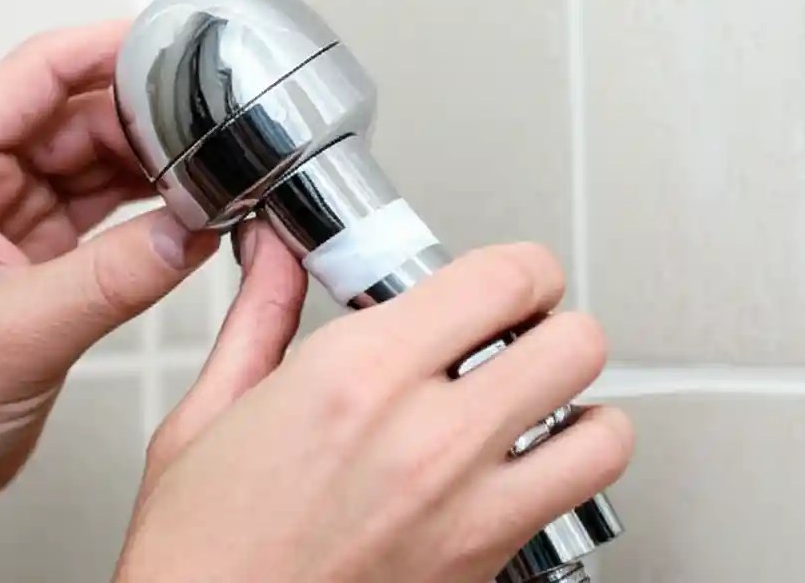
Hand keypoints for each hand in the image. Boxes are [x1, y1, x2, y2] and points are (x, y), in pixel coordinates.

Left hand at [0, 22, 220, 581]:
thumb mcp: (24, 329)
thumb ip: (120, 272)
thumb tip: (197, 225)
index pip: (35, 74)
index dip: (110, 50)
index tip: (178, 44)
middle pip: (76, 113)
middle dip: (150, 119)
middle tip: (220, 129)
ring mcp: (5, 216)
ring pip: (97, 162)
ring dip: (155, 166)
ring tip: (216, 170)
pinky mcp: (38, 256)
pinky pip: (106, 211)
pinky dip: (150, 211)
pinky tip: (192, 213)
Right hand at [116, 241, 633, 582]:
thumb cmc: (200, 554)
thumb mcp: (205, 418)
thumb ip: (258, 316)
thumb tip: (273, 252)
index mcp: (354, 375)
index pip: (502, 278)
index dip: (520, 269)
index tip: (507, 280)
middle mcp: (424, 435)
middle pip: (573, 341)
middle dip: (554, 327)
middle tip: (521, 336)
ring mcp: (466, 507)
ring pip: (604, 429)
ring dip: (580, 406)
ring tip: (539, 404)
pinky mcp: (488, 564)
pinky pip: (581, 497)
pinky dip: (575, 472)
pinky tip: (531, 466)